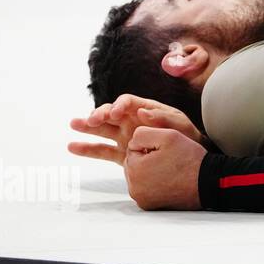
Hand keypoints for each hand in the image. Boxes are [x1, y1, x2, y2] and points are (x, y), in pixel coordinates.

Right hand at [69, 94, 202, 165]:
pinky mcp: (123, 154)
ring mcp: (125, 137)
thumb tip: (142, 112)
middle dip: (100, 114)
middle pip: (110, 113)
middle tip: (92, 120)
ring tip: (74, 124)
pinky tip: (73, 147)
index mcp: (146, 110)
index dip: (118, 105)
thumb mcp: (180, 125)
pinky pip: (102, 151)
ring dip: (88, 126)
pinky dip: (88, 149)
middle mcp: (132, 121)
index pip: (127, 102)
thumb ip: (163, 118)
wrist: (191, 161)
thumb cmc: (187, 138)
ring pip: (102, 129)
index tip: (114, 113)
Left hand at [125, 127, 204, 210]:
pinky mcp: (149, 206)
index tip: (167, 151)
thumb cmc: (190, 160)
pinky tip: (170, 180)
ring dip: (151, 171)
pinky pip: (146, 189)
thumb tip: (132, 141)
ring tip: (171, 170)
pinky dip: (155, 184)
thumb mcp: (168, 135)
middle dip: (148, 159)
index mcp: (135, 169)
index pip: (133, 148)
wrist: (209, 182)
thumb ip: (143, 132)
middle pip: (134, 164)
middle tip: (170, 160)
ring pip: (139, 176)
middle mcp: (134, 188)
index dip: (151, 145)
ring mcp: (142, 199)